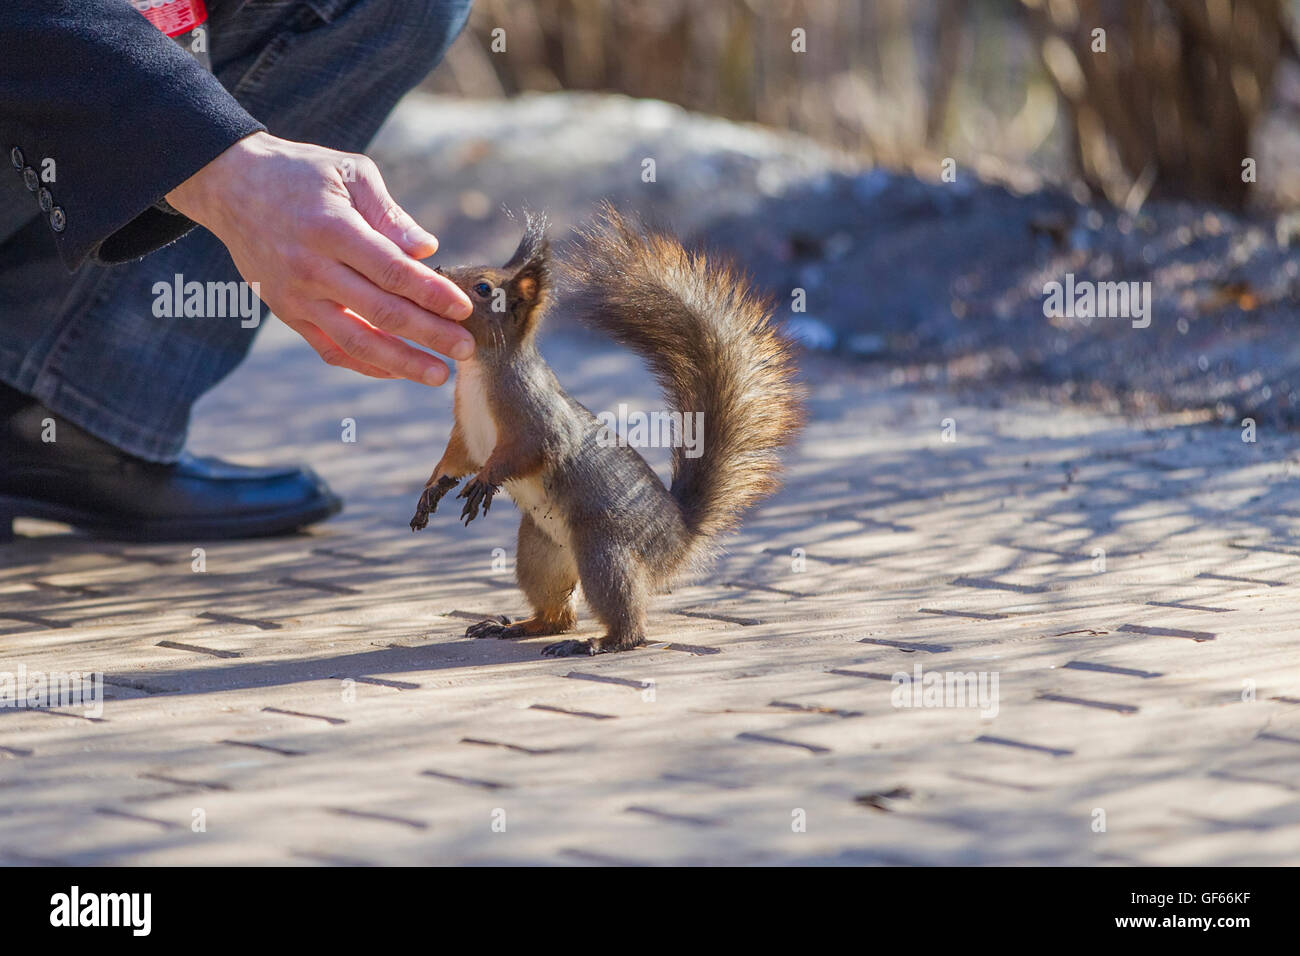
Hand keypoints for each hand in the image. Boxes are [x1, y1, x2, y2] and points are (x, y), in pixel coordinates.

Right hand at [166, 131, 472, 383]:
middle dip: (429, 335)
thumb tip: (426, 249)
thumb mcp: (348, 173)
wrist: (230, 185)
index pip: (391, 270)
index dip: (430, 293)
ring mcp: (296, 296)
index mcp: (332, 229)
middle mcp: (311, 268)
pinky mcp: (287, 313)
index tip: (463, 310)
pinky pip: (330, 349)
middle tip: (465, 350)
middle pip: (380, 312)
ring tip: (439, 375)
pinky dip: (365, 365)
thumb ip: (389, 214)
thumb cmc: (300, 174)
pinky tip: (397, 371)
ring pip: (356, 341)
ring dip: (402, 362)